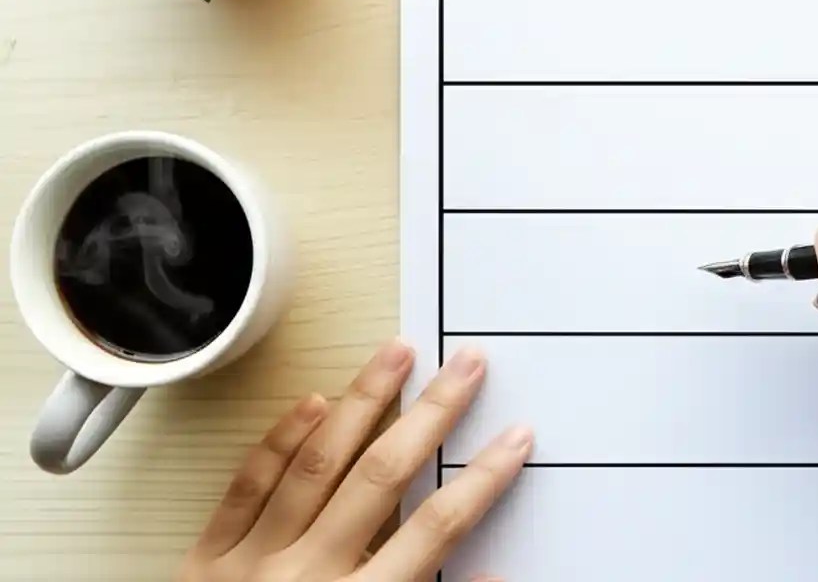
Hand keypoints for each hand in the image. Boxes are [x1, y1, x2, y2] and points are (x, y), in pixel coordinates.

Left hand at [178, 341, 531, 581]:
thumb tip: (498, 581)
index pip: (438, 530)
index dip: (483, 479)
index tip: (515, 438)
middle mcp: (308, 577)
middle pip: (383, 476)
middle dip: (433, 413)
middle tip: (467, 365)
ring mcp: (253, 562)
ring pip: (316, 463)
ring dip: (362, 401)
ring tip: (397, 353)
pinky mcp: (207, 559)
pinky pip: (247, 486)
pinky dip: (279, 440)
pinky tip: (311, 402)